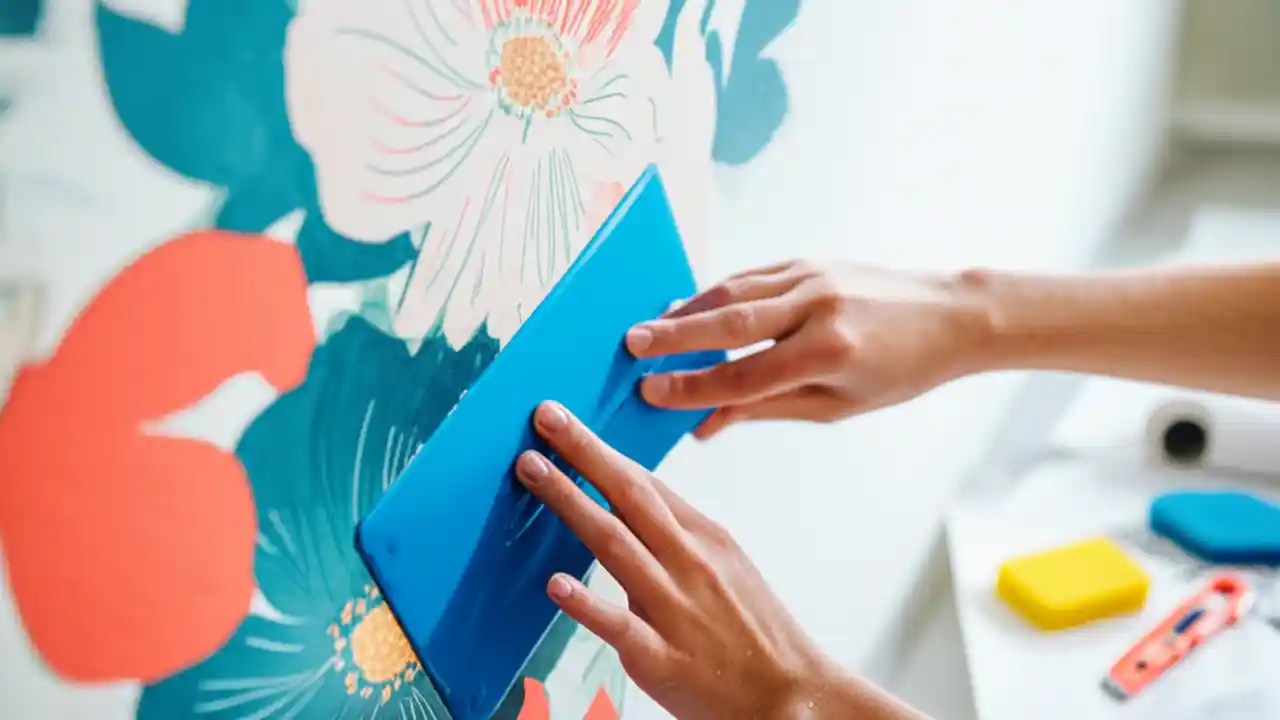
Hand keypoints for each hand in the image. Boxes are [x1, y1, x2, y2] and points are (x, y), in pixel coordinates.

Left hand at [514, 401, 922, 719]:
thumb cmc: (756, 633)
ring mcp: (675, 607)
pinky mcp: (661, 657)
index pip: (644, 481)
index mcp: (705, 537)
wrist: (794, 696)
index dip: (600, 449)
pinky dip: (586, 603)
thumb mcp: (727, 566)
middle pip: (629, 494)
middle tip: (545, 417)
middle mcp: (689, 562)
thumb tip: (628, 507)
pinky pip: (618, 624)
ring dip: (570, 501)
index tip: (564, 421)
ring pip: (614, 542)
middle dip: (583, 451)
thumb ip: (676, 537)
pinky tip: (555, 585)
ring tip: (533, 470)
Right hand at [625, 261, 990, 436]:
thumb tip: (704, 424)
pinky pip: (750, 277)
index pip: (743, 375)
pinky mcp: (808, 261)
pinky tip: (687, 307)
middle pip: (729, 324)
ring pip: (733, 292)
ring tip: (647, 329)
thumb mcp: (834, 405)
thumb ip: (765, 408)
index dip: (692, 387)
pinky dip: (714, 293)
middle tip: (631, 348)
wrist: (949, 316)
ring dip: (687, 311)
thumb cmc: (898, 371)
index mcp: (828, 354)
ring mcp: (811, 277)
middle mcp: (816, 309)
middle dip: (675, 337)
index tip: (651, 392)